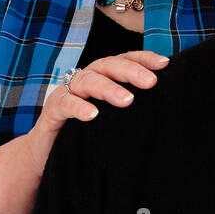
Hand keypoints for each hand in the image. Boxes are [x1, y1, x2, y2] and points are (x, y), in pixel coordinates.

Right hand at [25, 49, 169, 172]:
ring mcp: (66, 93)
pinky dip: (79, 107)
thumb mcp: (111, 120)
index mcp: (102, 78)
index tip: (165, 64)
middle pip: (108, 65)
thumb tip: (167, 111)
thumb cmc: (85, 135)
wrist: (47, 155)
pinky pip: (65, 104)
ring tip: (127, 100)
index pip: (124, 60)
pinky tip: (93, 115)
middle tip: (151, 82)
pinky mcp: (51, 111)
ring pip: (87, 80)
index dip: (143, 58)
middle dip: (130, 71)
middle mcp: (85, 80)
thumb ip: (132, 111)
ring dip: (108, 88)